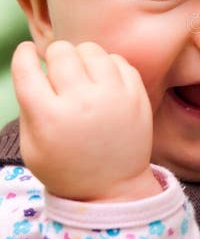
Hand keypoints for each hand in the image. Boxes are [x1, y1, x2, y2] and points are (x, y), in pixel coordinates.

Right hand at [11, 41, 158, 202]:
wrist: (113, 189)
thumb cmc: (66, 167)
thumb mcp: (32, 146)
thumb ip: (29, 105)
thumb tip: (36, 65)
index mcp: (49, 117)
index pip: (27, 68)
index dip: (24, 55)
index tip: (28, 54)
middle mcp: (82, 102)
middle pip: (61, 51)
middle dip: (54, 55)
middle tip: (57, 70)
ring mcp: (113, 97)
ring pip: (91, 50)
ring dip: (81, 57)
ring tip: (81, 74)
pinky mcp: (136, 95)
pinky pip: (117, 60)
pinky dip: (106, 65)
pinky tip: (102, 81)